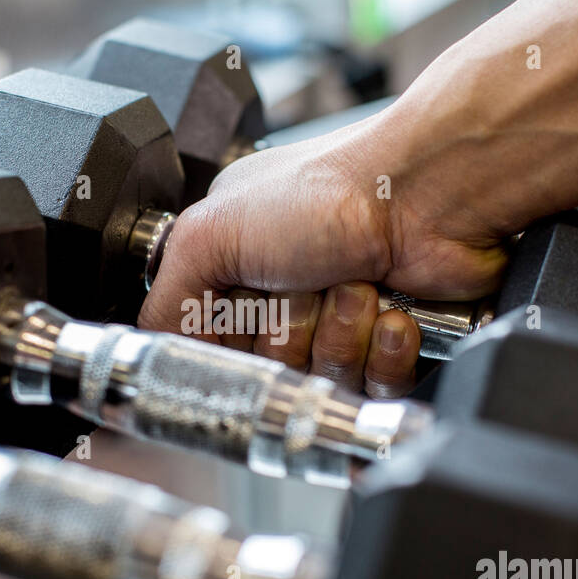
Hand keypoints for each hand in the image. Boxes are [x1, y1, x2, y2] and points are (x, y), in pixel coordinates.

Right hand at [137, 107, 511, 397]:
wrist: (429, 193)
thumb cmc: (332, 189)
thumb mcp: (211, 235)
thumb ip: (166, 299)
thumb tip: (147, 346)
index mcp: (236, 262)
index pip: (212, 346)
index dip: (228, 342)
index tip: (238, 318)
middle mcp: (285, 290)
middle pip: (266, 371)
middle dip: (287, 334)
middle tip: (303, 284)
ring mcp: (340, 317)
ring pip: (321, 382)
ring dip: (339, 335)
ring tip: (354, 284)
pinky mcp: (391, 342)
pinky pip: (374, 388)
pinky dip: (384, 352)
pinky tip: (390, 311)